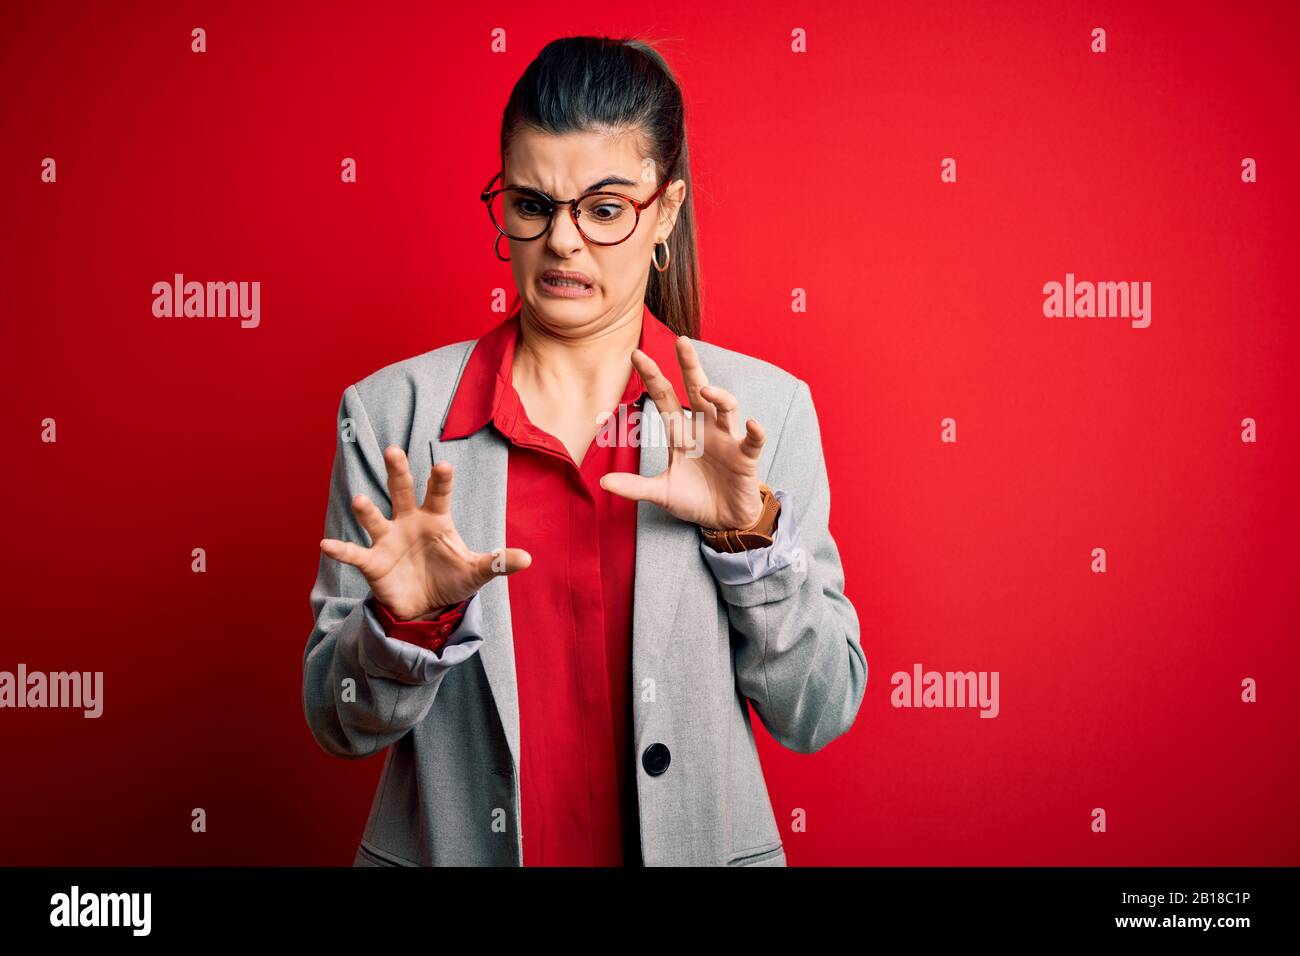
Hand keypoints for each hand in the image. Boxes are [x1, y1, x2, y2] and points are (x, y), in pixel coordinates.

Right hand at [320, 447, 531, 620]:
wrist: (427, 606)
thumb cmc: (452, 578)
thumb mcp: (477, 573)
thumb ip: (498, 563)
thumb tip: (527, 559)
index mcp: (436, 518)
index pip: (440, 493)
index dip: (441, 480)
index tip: (443, 464)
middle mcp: (409, 521)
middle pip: (402, 491)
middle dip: (398, 472)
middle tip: (393, 450)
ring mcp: (388, 540)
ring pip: (376, 519)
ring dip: (367, 510)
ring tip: (360, 499)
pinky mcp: (373, 562)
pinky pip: (355, 554)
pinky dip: (341, 550)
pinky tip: (326, 545)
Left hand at [599, 336, 764, 529]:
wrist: (725, 520)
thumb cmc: (695, 499)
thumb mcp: (662, 493)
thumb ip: (635, 487)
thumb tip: (602, 482)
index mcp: (682, 433)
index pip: (665, 398)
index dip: (653, 376)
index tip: (636, 355)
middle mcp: (704, 429)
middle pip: (697, 389)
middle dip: (690, 365)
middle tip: (681, 341)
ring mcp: (727, 440)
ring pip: (726, 407)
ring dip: (719, 396)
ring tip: (706, 390)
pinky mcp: (745, 457)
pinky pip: (753, 440)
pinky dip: (755, 431)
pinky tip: (753, 424)